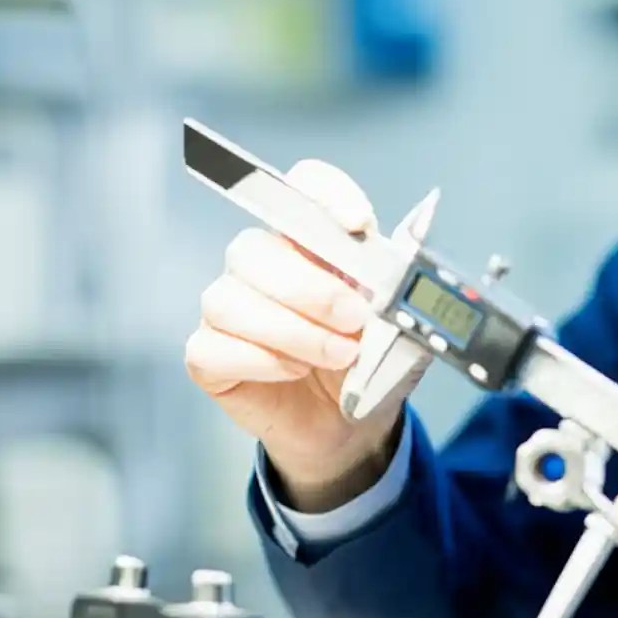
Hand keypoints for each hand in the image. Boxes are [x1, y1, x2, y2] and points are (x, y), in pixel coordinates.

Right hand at [184, 160, 431, 511]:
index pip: (303, 189)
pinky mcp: (208, 354)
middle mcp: (262, 265)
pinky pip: (211, 346)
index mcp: (311, 243)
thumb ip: (402, 297)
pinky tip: (295, 371)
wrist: (350, 428)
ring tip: (338, 355)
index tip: (357, 223)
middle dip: (309, 287)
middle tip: (354, 319)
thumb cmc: (370, 366)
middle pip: (254, 247)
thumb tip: (408, 273)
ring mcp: (229, 308)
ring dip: (292, 330)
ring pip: (228, 298)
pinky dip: (261, 360)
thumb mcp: (401, 329)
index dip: (323, 194)